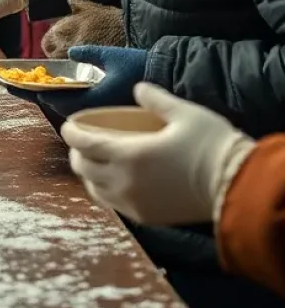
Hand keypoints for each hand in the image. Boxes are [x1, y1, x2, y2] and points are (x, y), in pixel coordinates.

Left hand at [11, 45, 146, 116]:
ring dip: (56, 104)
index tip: (12, 85)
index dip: (33, 92)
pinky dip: (72, 109)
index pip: (56, 100)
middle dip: (40, 97)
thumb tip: (72, 52)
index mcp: (95, 101)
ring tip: (37, 89)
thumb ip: (91, 54)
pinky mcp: (112, 122)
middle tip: (17, 86)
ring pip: (73, 118)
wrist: (171, 83)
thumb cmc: (143, 68)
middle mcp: (97, 116)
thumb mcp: (115, 56)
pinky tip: (68, 98)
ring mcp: (105, 123)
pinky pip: (86, 120)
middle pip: (60, 111)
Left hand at [62, 83, 255, 225]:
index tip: (69, 126)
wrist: (238, 187)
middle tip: (82, 142)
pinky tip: (114, 181)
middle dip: (77, 153)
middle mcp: (124, 181)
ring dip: (89, 174)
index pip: (84, 144)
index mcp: (128, 154)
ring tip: (95, 162)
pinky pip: (113, 204)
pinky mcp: (147, 217)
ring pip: (95, 189)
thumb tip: (137, 89)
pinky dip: (105, 191)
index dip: (71, 133)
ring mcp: (134, 203)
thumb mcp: (183, 112)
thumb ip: (155, 99)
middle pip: (83, 168)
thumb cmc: (211, 146)